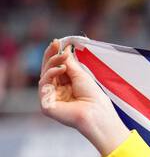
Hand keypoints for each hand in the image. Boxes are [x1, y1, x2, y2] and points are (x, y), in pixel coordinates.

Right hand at [38, 38, 129, 156]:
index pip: (56, 68)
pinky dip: (51, 74)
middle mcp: (57, 93)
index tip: (57, 42)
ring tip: (62, 57)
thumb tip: (64, 48)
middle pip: (48, 70)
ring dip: (52, 63)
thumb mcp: (81, 76)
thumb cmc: (94, 99)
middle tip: (55, 44)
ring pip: (45, 75)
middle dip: (51, 55)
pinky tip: (60, 68)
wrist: (98, 114)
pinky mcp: (46, 105)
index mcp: (66, 88)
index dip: (55, 55)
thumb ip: (69, 63)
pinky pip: (44, 84)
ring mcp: (51, 99)